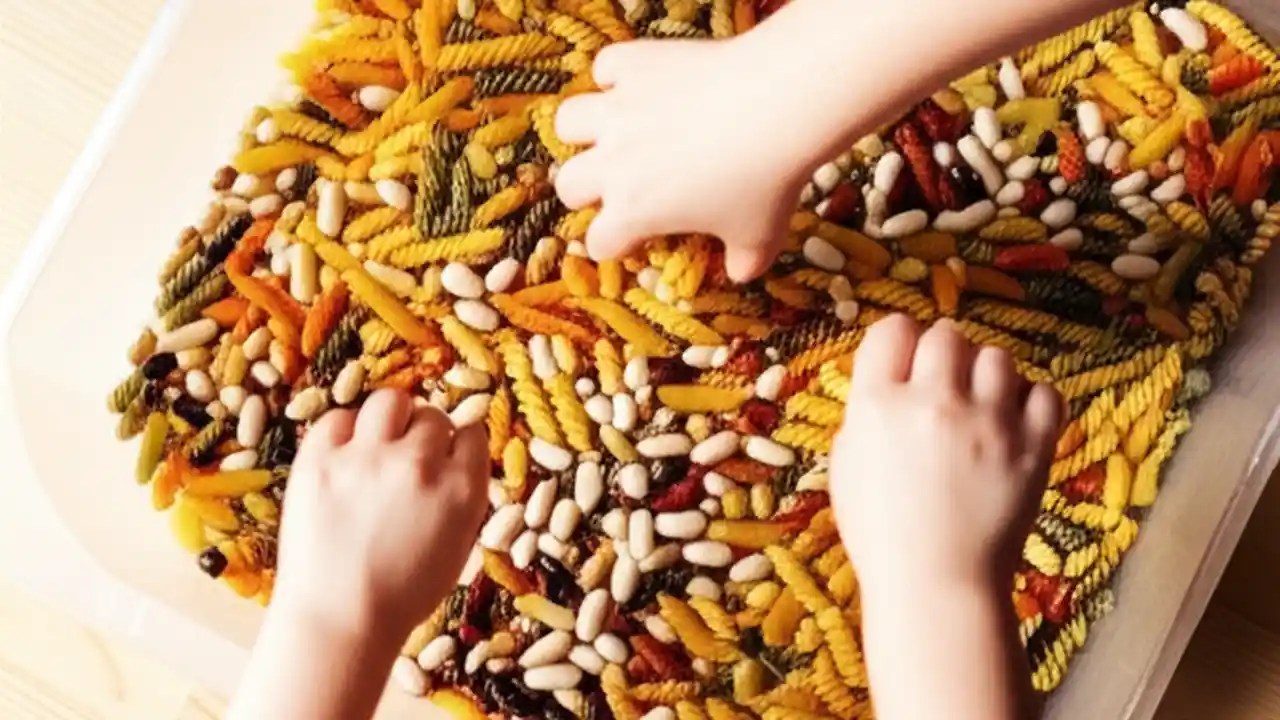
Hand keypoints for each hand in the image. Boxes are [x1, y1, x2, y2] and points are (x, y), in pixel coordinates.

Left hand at [273, 389, 488, 639]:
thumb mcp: (457, 547)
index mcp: (461, 489)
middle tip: (409, 458)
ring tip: (380, 443)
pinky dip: (345, 432)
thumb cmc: (403, 596)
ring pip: (390, 402)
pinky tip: (346, 455)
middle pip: (432, 417)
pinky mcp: (319, 460)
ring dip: (391, 419)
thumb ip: (463, 497)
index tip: (446, 456)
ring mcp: (366, 458)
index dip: (458, 444)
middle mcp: (419, 464)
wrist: (339, 620)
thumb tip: (456, 460)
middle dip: (424, 435)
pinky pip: (339, 419)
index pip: (472, 433)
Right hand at [554, 37, 811, 281]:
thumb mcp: (760, 234)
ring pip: (569, 121)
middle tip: (617, 186)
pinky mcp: (637, 64)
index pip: (600, 242)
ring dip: (583, 131)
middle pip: (568, 183)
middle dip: (587, 190)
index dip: (615, 245)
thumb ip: (744, 260)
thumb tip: (742, 274)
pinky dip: (616, 75)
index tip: (635, 239)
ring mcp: (620, 109)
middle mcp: (615, 161)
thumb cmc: (767, 180)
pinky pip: (607, 67)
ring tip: (609, 131)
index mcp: (635, 211)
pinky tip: (640, 82)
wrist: (780, 102)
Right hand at [829, 315, 1062, 595]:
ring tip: (980, 408)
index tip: (904, 364)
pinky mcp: (1033, 444)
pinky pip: (1044, 391)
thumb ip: (866, 414)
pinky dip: (1030, 401)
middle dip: (943, 356)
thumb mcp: (847, 466)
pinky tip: (1014, 423)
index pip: (892, 328)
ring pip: (996, 357)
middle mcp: (933, 401)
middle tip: (943, 389)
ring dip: (986, 376)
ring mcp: (988, 421)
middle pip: (946, 335)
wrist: (937, 584)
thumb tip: (891, 383)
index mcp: (877, 405)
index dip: (899, 343)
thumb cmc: (881, 533)